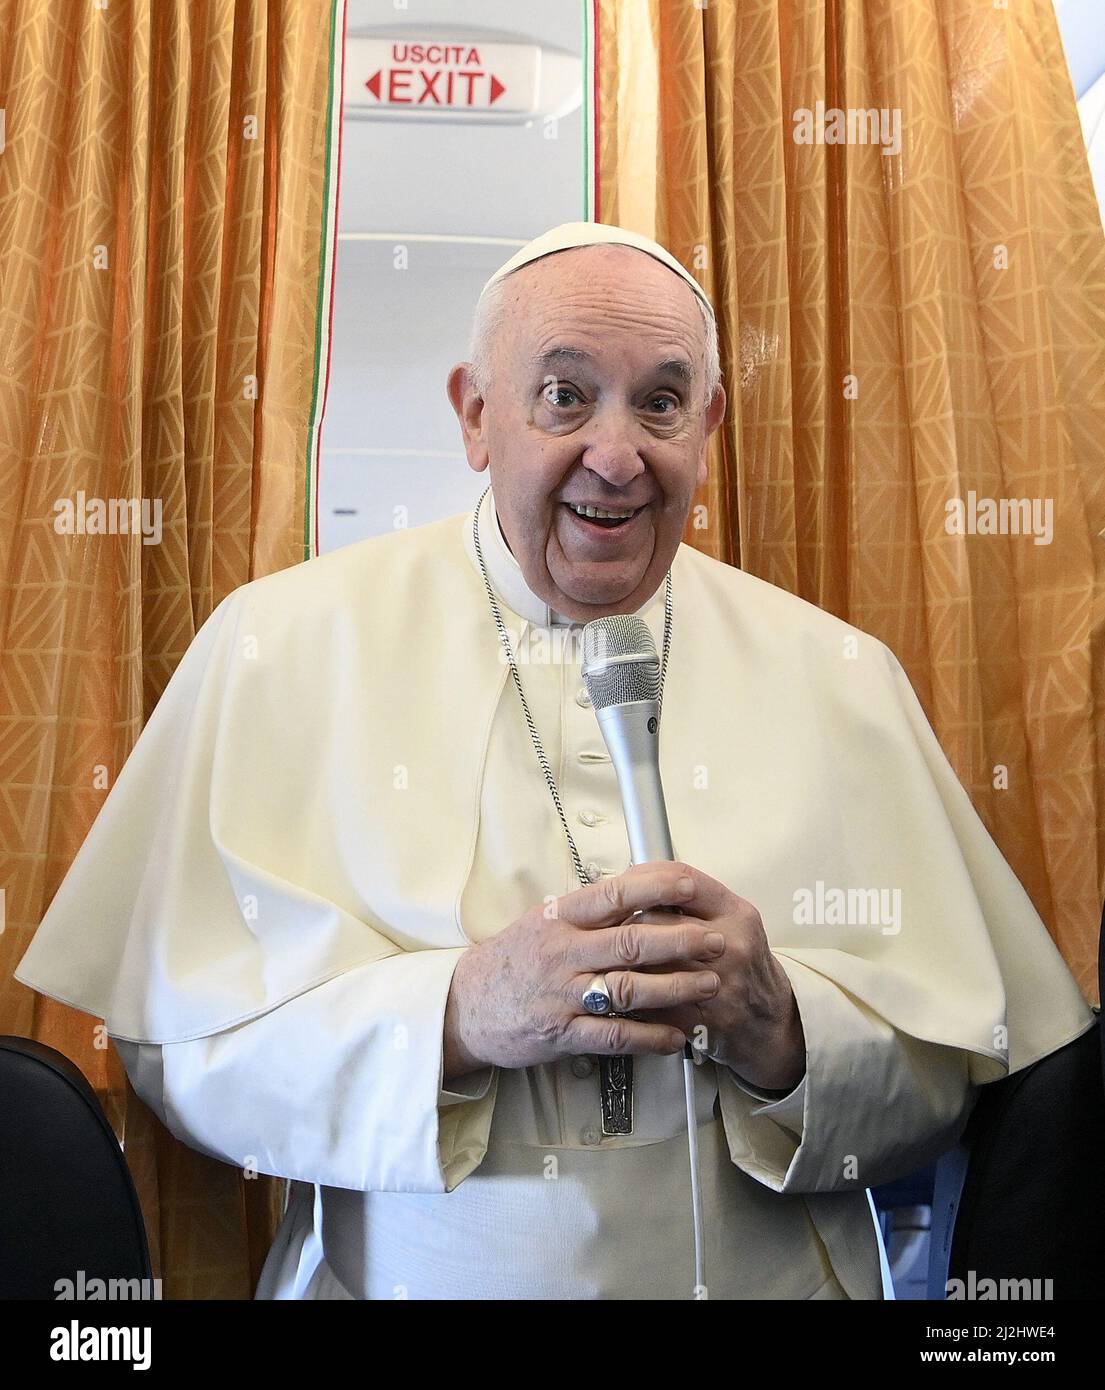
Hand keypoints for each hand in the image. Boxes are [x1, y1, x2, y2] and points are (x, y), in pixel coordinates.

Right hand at [442, 864, 726, 1079]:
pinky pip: (613, 1037)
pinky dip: (649, 1038)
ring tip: (709, 985)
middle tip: (716, 940)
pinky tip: (675, 1036)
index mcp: (560, 919)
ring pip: (628, 989)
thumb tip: (640, 892)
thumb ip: (588, 912)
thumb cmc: (514, 960)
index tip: (690, 883)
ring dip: (675, 988)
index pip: (614, 894)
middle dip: (680, 941)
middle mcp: (562, 953)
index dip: (656, 887)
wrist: (466, 1006)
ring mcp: (562, 995)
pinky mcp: (561, 1034)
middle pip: (631, 942)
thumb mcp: (543, 922)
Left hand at [634, 862, 805, 1091]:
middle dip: (625, 924)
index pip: (682, 880)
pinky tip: (624, 991)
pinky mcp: (701, 1019)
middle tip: (611, 929)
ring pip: (646, 963)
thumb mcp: (732, 922)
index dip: (645, 879)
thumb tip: (639, 882)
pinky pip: (649, 1002)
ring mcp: (717, 984)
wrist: (769, 1022)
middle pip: (654, 921)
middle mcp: (730, 945)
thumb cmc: (744, 966)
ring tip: (613, 960)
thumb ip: (694, 901)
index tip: (626, 886)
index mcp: (736, 914)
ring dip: (621, 962)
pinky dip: (630, 996)